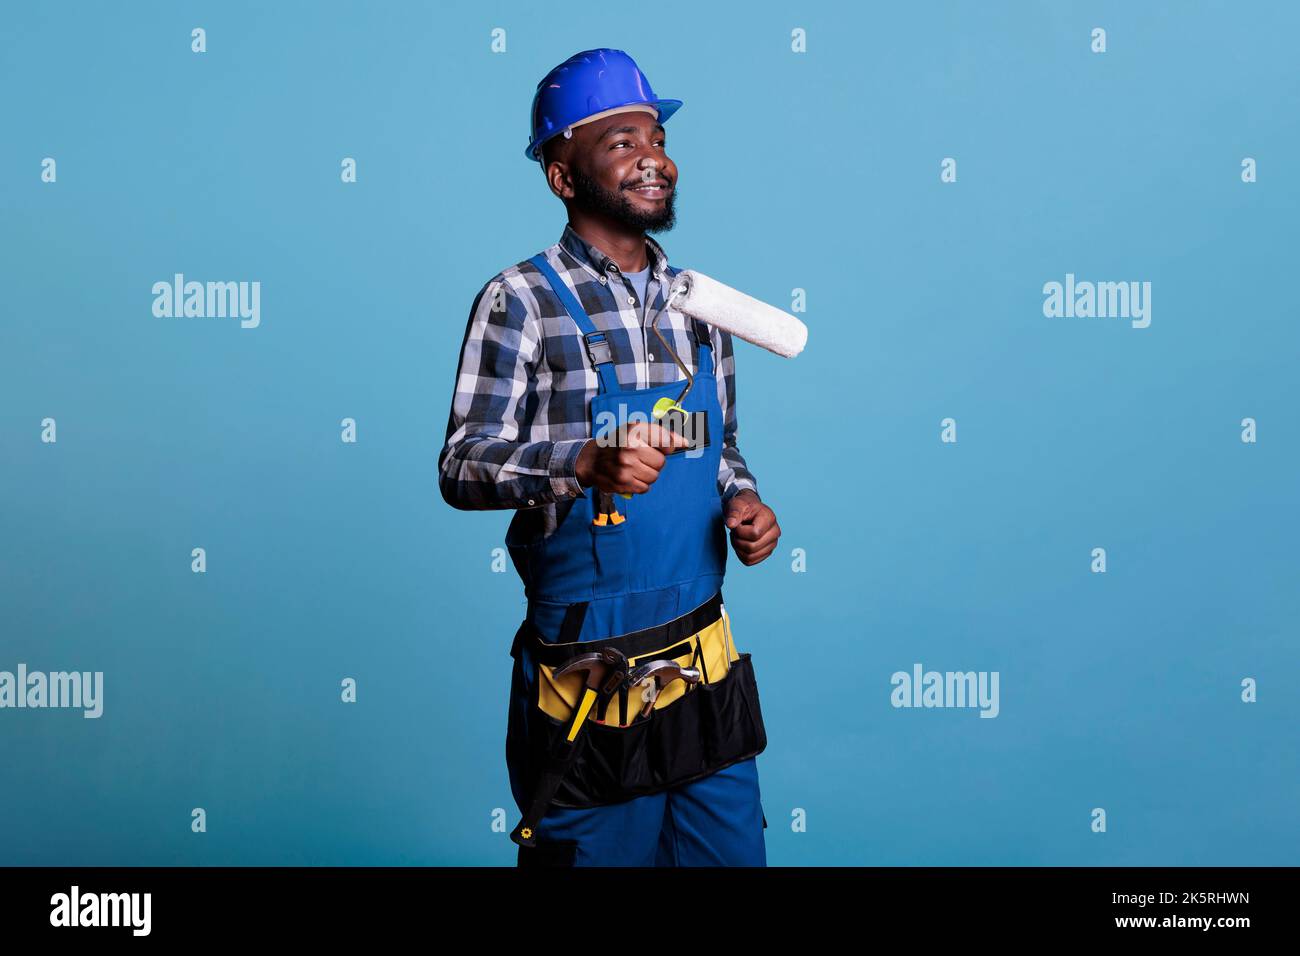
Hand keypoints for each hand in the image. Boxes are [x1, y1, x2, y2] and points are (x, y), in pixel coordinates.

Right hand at [575, 420, 690, 494]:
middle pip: (661, 462)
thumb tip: (684, 443)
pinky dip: (640, 484)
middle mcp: (630, 448)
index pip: (666, 441)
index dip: (668, 446)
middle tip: (642, 458)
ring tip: (635, 468)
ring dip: (647, 474)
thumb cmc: (616, 444)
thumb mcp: (635, 430)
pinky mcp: (622, 482)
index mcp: (634, 431)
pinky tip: (630, 476)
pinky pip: (645, 487)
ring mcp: (626, 466)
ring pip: (654, 476)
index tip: (667, 448)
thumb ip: (661, 434)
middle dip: (654, 462)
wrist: (591, 459)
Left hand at [724, 490, 779, 565]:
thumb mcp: (736, 505)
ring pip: (750, 556)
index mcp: (770, 518)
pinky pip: (750, 561)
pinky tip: (741, 543)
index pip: (754, 534)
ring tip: (738, 536)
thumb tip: (730, 524)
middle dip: (737, 540)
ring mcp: (772, 544)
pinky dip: (740, 554)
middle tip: (735, 531)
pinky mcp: (766, 552)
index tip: (737, 523)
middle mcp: (775, 532)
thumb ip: (734, 513)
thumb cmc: (742, 507)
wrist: (747, 511)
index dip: (740, 531)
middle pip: (752, 547)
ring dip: (738, 548)